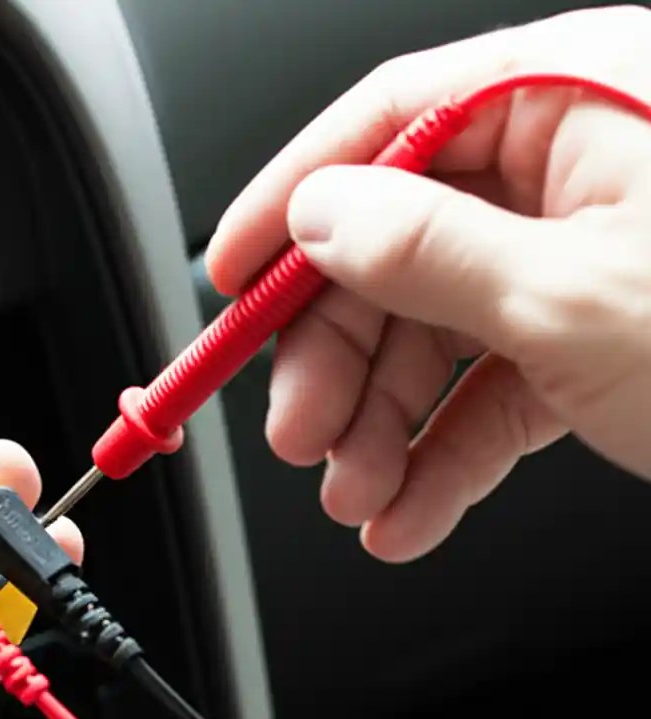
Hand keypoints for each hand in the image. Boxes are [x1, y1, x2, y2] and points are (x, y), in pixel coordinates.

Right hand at [205, 5, 650, 561]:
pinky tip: (412, 508)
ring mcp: (588, 253)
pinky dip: (448, 453)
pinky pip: (496, 383)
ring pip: (441, 327)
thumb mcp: (581, 298)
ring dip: (386, 424)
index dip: (292, 195)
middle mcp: (582, 165)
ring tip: (360, 496)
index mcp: (584, 97)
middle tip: (299, 432)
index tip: (229, 273)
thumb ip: (427, 249)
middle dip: (343, 357)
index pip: (395, 117)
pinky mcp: (600, 334)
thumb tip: (319, 217)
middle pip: (401, 243)